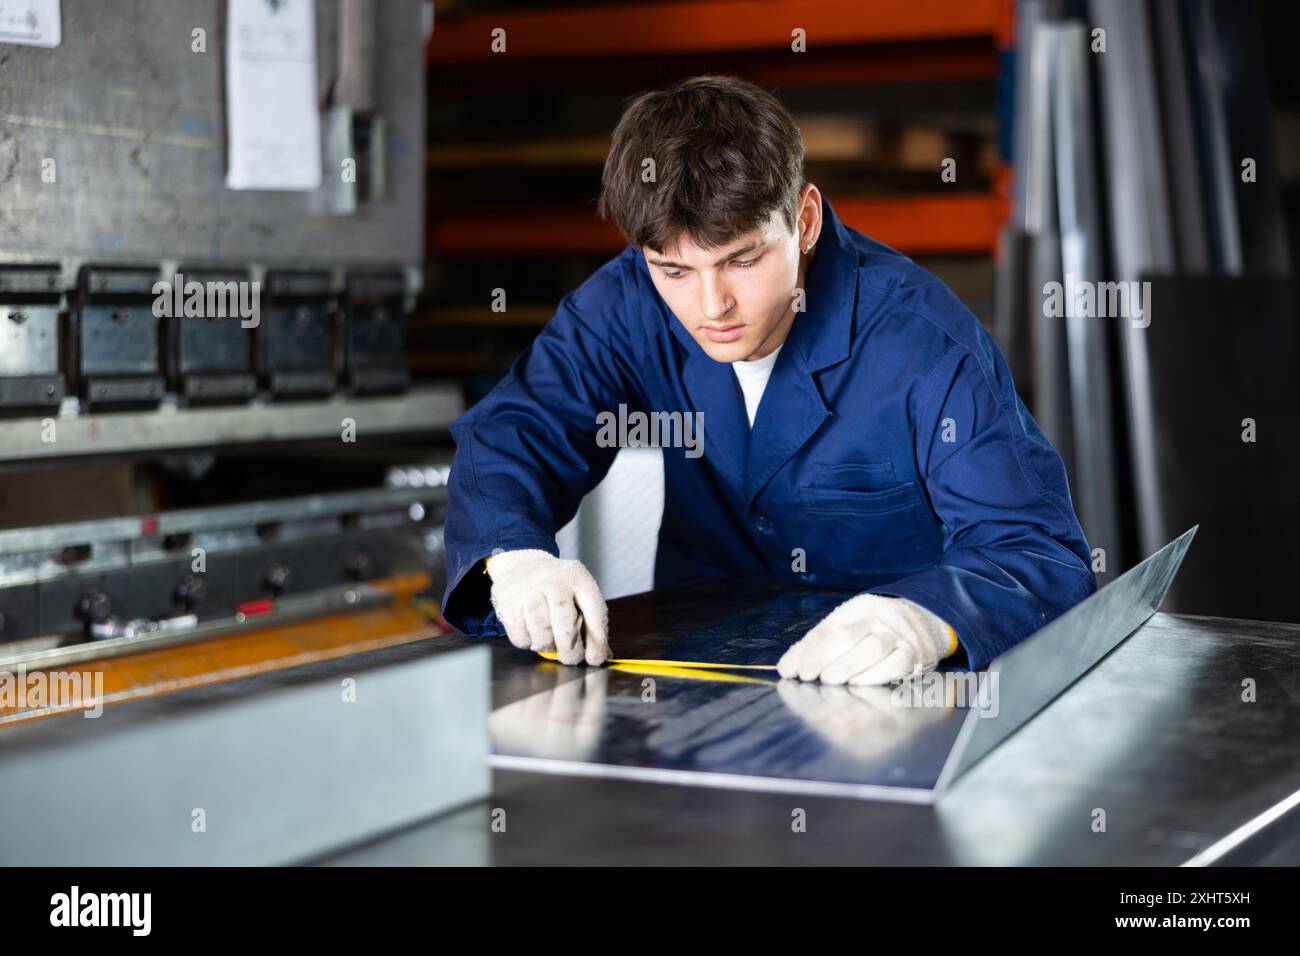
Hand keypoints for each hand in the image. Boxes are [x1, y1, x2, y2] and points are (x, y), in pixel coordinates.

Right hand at [486, 549, 610, 664]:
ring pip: (540, 628)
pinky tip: (531, 635)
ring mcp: (527, 587)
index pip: (594, 609)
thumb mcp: (577, 596)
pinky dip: (527, 642)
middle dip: (570, 647)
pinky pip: (519, 633)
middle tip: (571, 660)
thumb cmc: (556, 588)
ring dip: (547, 645)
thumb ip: (590, 625)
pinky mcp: (506, 599)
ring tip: (549, 644)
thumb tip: (599, 657)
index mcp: (577, 576)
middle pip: (564, 620)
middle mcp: (552, 578)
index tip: (595, 659)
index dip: (597, 639)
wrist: (522, 564)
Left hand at [777, 594, 954, 684]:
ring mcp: (898, 637)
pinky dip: (875, 675)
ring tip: (829, 680)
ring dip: (847, 667)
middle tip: (808, 675)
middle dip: (823, 658)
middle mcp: (879, 619)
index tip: (790, 670)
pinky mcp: (914, 656)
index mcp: (858, 608)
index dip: (806, 651)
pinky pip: (895, 665)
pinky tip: (858, 684)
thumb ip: (817, 646)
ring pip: (872, 648)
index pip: (827, 629)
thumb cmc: (876, 629)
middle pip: (847, 636)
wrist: (925, 623)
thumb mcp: (848, 626)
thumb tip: (786, 668)